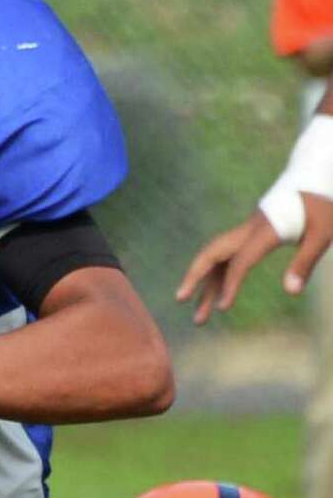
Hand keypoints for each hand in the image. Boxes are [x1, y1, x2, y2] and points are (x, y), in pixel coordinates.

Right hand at [177, 197, 332, 324]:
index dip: (231, 284)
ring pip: (217, 260)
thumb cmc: (322, 207)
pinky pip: (227, 260)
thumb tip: (291, 292)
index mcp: (266, 229)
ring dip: (204, 286)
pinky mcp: (249, 237)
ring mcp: (246, 233)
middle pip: (212, 252)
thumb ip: (306, 262)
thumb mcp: (324, 232)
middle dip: (194, 275)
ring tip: (199, 319)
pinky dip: (217, 280)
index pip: (241, 260)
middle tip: (180, 299)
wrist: (316, 178)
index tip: (223, 308)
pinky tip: (215, 298)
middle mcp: (249, 231)